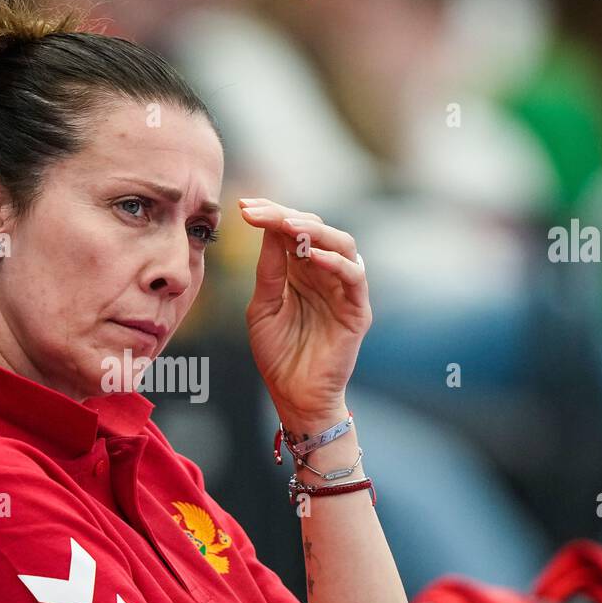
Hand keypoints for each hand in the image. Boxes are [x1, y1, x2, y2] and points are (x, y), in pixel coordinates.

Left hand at [239, 197, 371, 429]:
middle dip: (286, 216)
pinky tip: (314, 257)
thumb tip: (268, 230)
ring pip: (342, 244)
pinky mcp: (357, 309)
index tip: (244, 206)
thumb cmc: (278, 354)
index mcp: (300, 271)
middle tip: (259, 212)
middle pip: (315, 229)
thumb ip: (269, 271)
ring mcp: (343, 289)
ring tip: (288, 225)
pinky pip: (354, 277)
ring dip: (316, 231)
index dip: (271, 215)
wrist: (294, 396)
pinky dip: (337, 263)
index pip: (291, 231)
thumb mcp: (263, 307)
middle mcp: (324, 273)